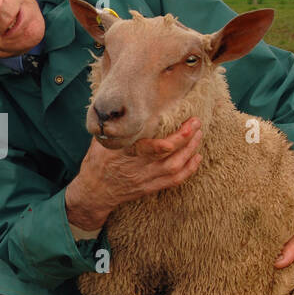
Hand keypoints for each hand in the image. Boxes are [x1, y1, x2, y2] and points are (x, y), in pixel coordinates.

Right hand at [65, 119, 203, 230]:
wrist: (94, 191)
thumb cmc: (97, 161)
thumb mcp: (100, 140)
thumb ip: (114, 125)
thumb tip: (122, 103)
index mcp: (123, 153)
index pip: (148, 147)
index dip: (168, 140)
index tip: (182, 123)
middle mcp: (136, 167)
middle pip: (167, 155)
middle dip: (186, 138)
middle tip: (196, 122)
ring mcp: (145, 179)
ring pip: (174, 167)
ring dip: (190, 151)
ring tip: (198, 135)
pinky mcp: (150, 187)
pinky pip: (174, 181)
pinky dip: (189, 169)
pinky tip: (197, 157)